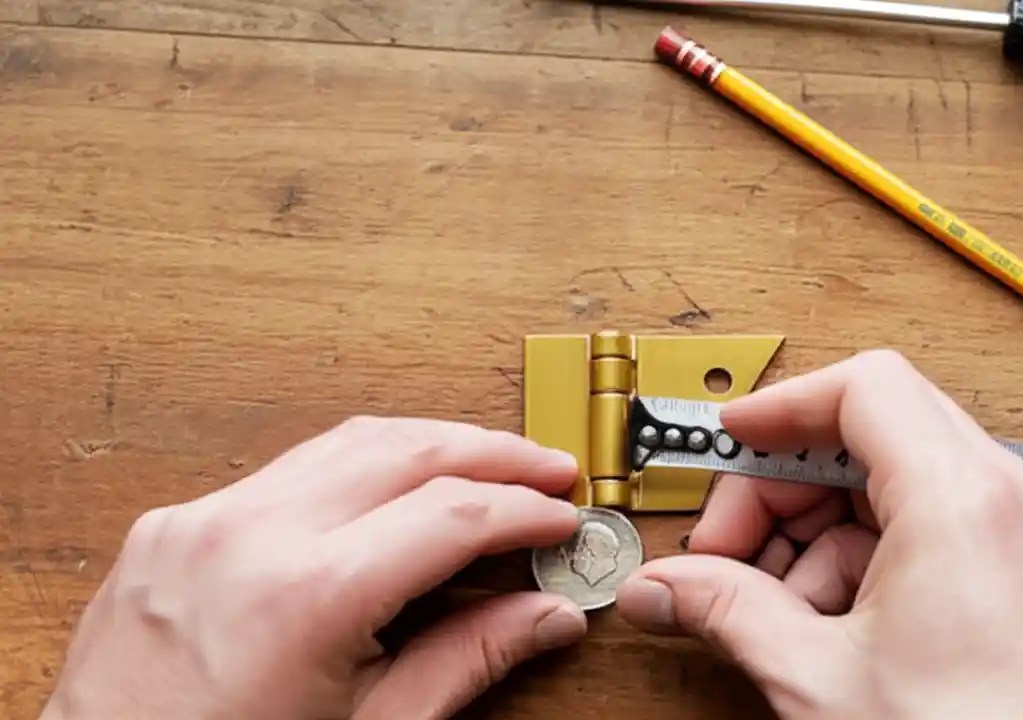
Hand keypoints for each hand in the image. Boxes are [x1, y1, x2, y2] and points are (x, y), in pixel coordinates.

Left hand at [43, 417, 587, 719]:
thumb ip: (464, 663)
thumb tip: (543, 618)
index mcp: (302, 598)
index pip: (450, 513)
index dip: (522, 508)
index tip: (561, 516)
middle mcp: (246, 538)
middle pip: (403, 449)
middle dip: (490, 451)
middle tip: (545, 469)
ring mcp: (199, 523)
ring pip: (344, 442)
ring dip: (426, 444)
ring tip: (484, 466)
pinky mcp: (172, 526)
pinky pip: (285, 470)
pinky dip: (355, 468)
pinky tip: (391, 489)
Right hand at [616, 350, 1022, 718]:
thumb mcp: (821, 678)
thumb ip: (727, 613)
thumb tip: (665, 586)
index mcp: (959, 499)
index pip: (861, 389)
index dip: (781, 407)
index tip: (729, 439)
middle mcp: (1003, 499)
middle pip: (867, 437)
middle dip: (783, 490)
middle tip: (726, 555)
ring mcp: (1019, 535)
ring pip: (890, 489)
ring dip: (817, 539)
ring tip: (776, 614)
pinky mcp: (1021, 574)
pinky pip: (925, 532)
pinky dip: (863, 564)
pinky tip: (827, 632)